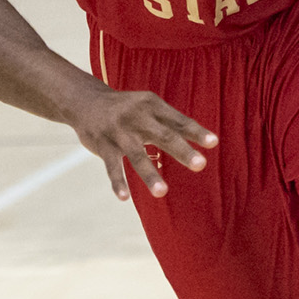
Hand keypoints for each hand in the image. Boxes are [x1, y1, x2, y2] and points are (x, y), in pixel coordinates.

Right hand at [67, 85, 217, 200]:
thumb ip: (172, 123)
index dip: (196, 132)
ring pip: (136, 156)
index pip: (178, 120)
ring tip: (162, 192)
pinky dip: (117, 182)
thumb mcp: (148, 107)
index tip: (214, 143)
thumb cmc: (127, 108)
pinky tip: (124, 198)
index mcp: (152, 105)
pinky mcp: (103, 145)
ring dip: (149, 174)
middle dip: (182, 151)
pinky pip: (112, 166)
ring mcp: (119, 132)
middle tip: (200, 165)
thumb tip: (207, 140)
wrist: (85, 100)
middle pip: (163, 136)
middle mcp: (137, 117)